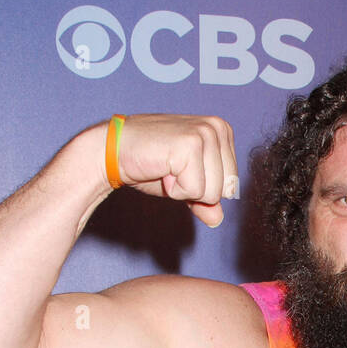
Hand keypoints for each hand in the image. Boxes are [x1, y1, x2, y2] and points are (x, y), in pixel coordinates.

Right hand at [105, 113, 238, 227]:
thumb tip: (218, 219)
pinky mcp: (190, 145)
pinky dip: (176, 189)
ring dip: (185, 189)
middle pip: (226, 190)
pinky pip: (195, 191)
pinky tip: (162, 169)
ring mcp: (205, 133)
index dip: (204, 188)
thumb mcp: (184, 184)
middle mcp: (217, 128)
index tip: (181, 170)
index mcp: (222, 131)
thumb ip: (205, 200)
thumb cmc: (149, 163)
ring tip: (167, 168)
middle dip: (197, 190)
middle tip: (172, 169)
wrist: (114, 152)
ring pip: (213, 193)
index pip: (232, 185)